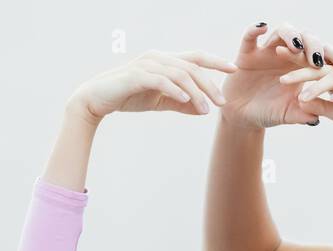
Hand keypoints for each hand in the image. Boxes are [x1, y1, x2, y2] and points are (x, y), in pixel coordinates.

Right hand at [67, 49, 236, 122]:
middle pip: (192, 67)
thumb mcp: (161, 102)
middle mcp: (158, 58)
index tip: (234, 69)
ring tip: (206, 110)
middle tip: (222, 103)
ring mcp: (146, 65)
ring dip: (196, 93)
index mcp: (165, 61)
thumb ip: (182, 104)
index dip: (216, 61)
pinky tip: (186, 102)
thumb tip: (205, 110)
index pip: (195, 58)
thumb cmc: (130, 97)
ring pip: (179, 74)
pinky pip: (161, 80)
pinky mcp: (136, 76)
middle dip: (210, 85)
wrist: (98, 99)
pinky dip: (175, 90)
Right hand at [222, 21, 332, 128]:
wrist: (244, 115)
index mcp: (302, 68)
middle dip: (314, 46)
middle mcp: (287, 55)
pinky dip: (255, 29)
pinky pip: (250, 37)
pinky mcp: (247, 53)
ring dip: (292, 36)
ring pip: (283, 31)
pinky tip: (262, 27)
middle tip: (318, 60)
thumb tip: (318, 119)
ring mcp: (267, 51)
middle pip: (305, 38)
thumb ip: (303, 115)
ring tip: (296, 47)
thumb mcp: (288, 114)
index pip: (321, 55)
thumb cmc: (269, 112)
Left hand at [278, 61, 332, 140]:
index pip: (313, 65)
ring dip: (318, 87)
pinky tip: (332, 99)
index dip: (296, 61)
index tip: (276, 59)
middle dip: (301, 70)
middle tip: (282, 77)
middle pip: (321, 68)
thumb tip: (298, 102)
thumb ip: (319, 106)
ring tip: (303, 96)